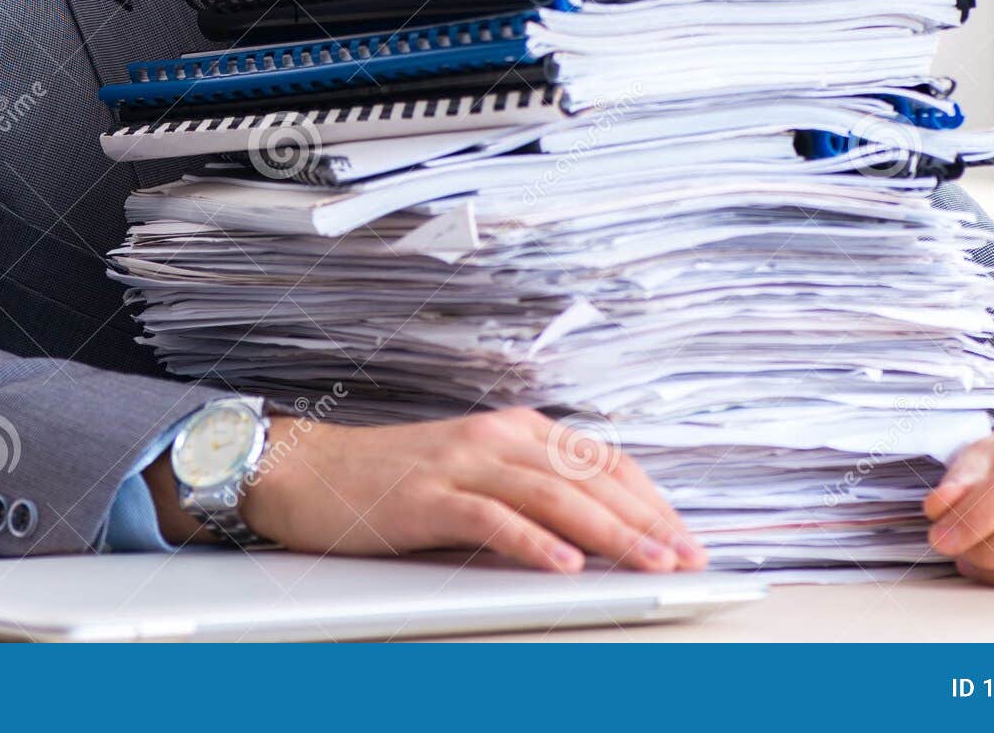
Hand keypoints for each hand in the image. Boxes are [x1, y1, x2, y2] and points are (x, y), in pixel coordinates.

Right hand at [153, 407, 705, 574]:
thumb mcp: (472, 475)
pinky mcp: (427, 495)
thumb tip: (595, 531)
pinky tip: (566, 565)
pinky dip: (533, 541)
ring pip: (551, 493)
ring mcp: (460, 462)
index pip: (599, 459)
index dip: (648, 496)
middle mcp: (494, 437)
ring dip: (608, 531)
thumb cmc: (392, 480)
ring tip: (649, 562)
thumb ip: (526, 491)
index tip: (683, 533)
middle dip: (644, 518)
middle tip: (686, 556)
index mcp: (512, 429)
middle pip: (586, 475)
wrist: (307, 470)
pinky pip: (492, 516)